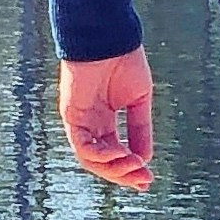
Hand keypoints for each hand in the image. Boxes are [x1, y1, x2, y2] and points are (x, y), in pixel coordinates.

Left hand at [59, 48, 153, 191]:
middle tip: (143, 181)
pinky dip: (100, 155)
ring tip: (134, 168)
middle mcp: (90, 122)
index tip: (148, 180)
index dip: (130, 168)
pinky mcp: (71, 115)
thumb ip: (140, 130)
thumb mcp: (139, 101)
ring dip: (113, 169)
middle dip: (123, 174)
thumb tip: (145, 160)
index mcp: (104, 118)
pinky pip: (82, 145)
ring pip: (90, 158)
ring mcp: (79, 120)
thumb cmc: (124, 61)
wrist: (110, 37)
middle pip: (102, 161)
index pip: (114, 152)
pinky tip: (119, 156)